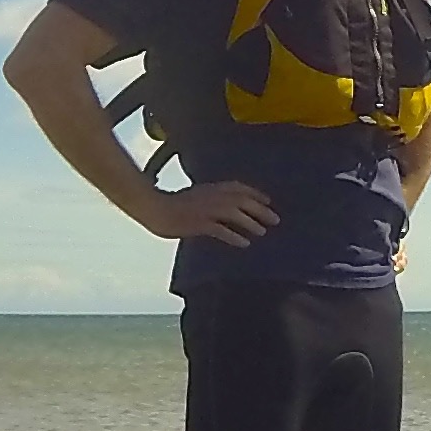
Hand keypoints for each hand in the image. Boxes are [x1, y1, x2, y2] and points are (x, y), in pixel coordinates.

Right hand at [151, 179, 277, 246]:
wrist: (155, 208)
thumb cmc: (173, 204)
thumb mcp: (197, 195)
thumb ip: (212, 198)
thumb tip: (229, 207)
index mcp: (211, 188)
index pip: (239, 187)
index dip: (255, 193)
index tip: (268, 200)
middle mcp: (212, 196)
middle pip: (242, 200)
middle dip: (260, 209)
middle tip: (275, 219)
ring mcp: (206, 210)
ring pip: (235, 214)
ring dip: (251, 223)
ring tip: (262, 231)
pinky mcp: (200, 223)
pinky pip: (221, 230)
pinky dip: (234, 236)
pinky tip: (244, 243)